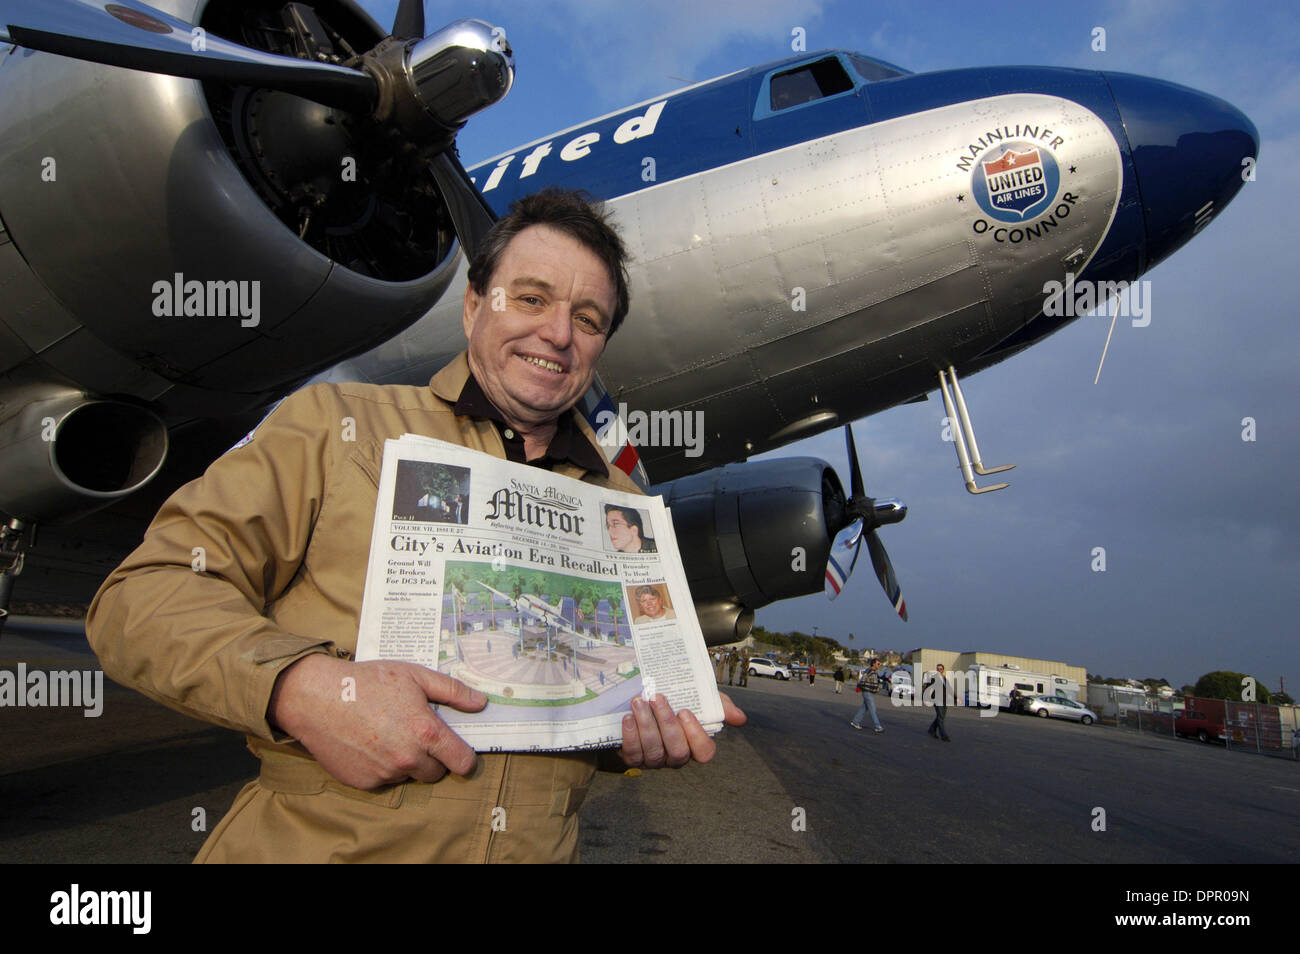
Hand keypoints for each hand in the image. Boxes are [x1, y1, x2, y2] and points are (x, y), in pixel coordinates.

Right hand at [268, 655, 486, 789]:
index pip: (462, 763)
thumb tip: (481, 703)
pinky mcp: (364, 783)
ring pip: (408, 776)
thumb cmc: (368, 682)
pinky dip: (381, 767)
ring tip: (387, 734)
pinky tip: (368, 744)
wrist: (317, 698)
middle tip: (415, 734)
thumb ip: (452, 691)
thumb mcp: (415, 676)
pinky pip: (383, 780)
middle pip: (436, 773)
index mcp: (426, 734)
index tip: (459, 752)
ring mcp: (385, 774)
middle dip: (432, 758)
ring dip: (405, 762)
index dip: (464, 758)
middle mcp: (408, 759)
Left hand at [616, 691, 745, 768]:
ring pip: (654, 751)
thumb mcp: (698, 697)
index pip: (704, 753)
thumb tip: (740, 718)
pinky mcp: (634, 759)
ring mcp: (655, 760)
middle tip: (656, 697)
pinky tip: (628, 717)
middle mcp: (676, 756)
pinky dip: (630, 735)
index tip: (685, 711)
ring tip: (638, 701)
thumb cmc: (673, 700)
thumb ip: (719, 706)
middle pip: (678, 751)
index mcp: (694, 743)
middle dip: (667, 723)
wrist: (638, 696)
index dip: (696, 735)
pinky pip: (633, 754)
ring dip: (646, 724)